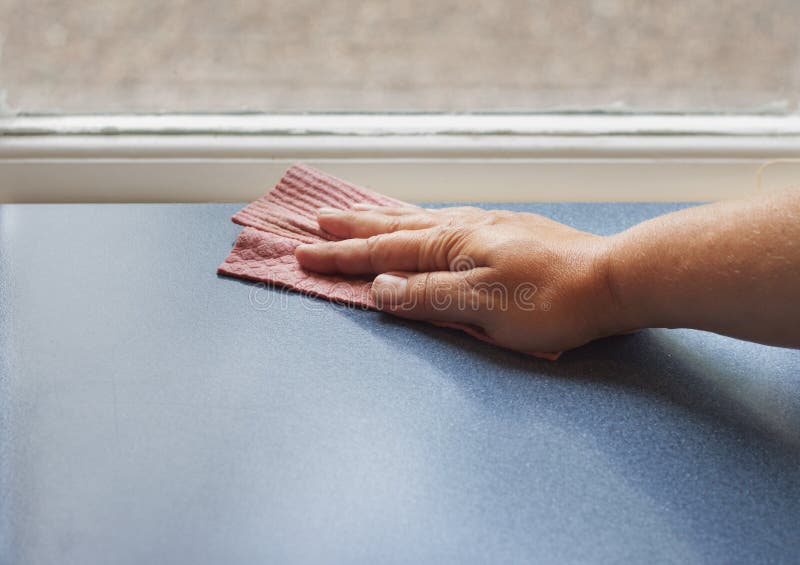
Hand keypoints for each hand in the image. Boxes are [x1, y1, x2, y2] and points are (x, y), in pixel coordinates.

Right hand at [295, 203, 624, 352]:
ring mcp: (485, 227)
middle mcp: (463, 229)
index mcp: (450, 245)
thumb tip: (378, 284)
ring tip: (358, 213)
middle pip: (395, 226)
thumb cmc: (549, 300)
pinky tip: (424, 222)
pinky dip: (420, 220)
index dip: (341, 257)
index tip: (302, 254)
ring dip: (383, 218)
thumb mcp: (480, 307)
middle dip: (353, 228)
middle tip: (317, 221)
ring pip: (420, 219)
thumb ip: (425, 295)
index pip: (381, 252)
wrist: (612, 279)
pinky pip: (445, 221)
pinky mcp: (506, 232)